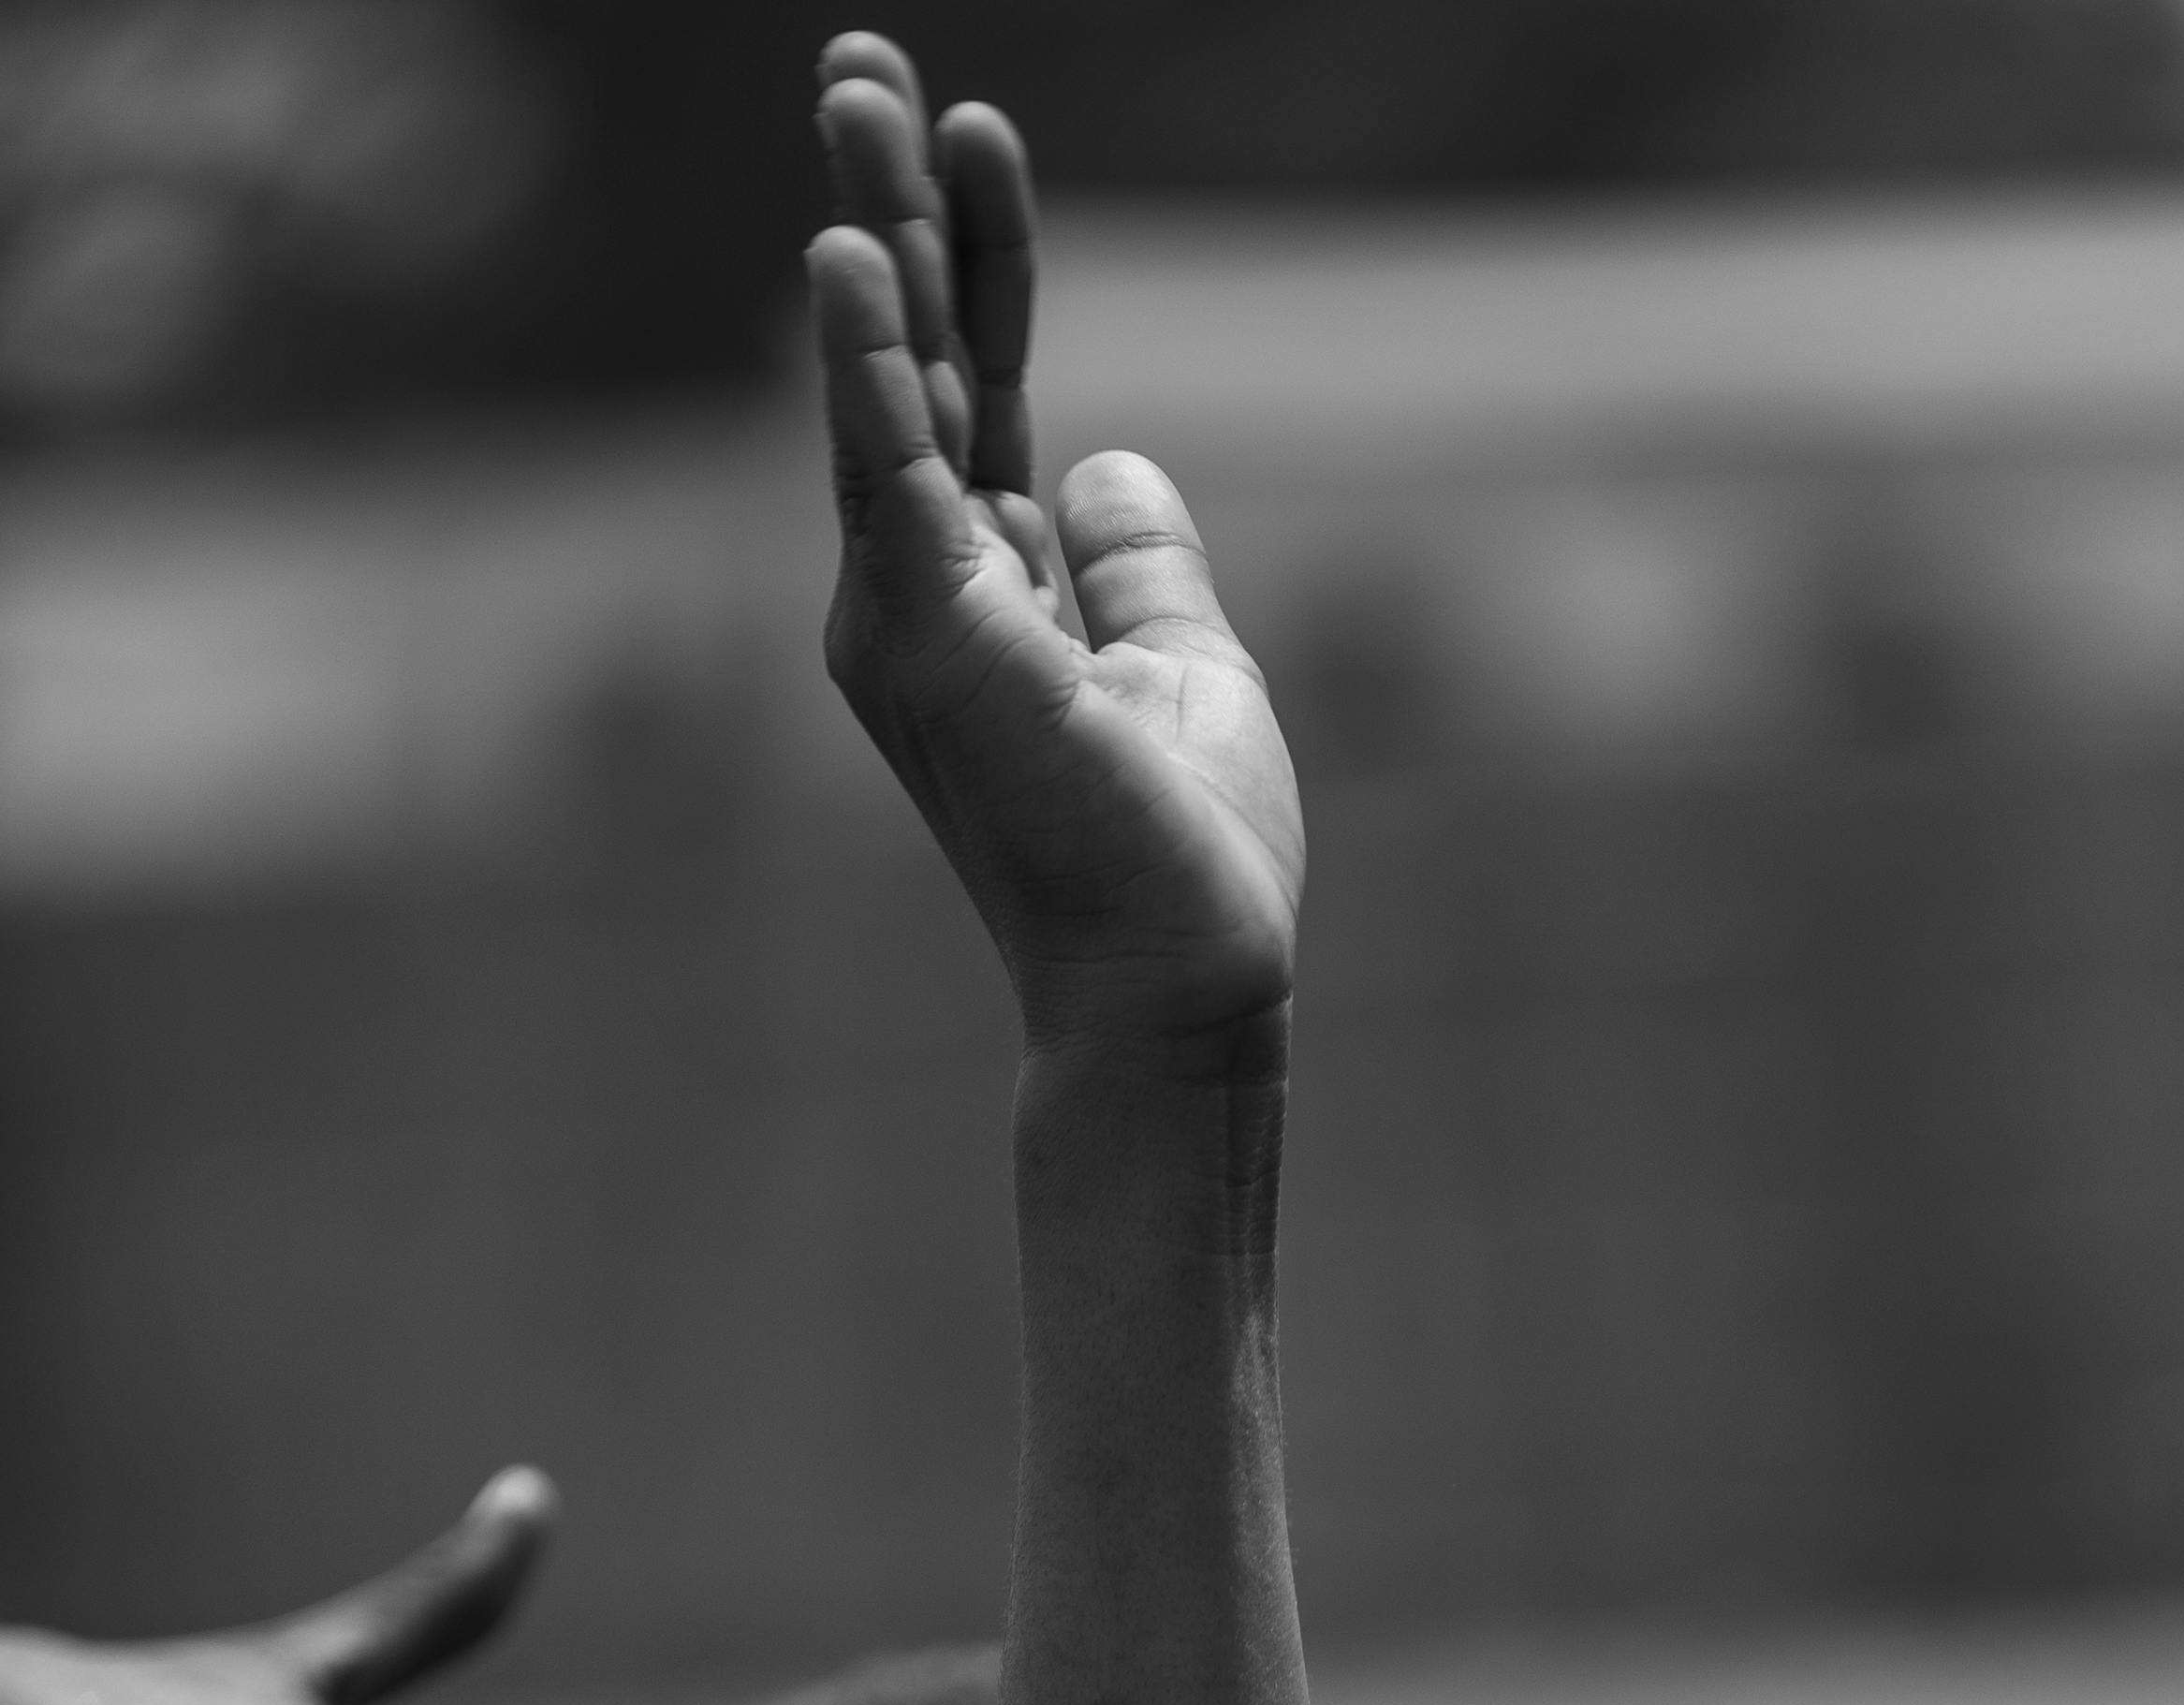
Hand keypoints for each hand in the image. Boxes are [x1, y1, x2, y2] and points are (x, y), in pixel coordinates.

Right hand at [811, 33, 1301, 1067]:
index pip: (971, 381)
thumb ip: (1139, 561)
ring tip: (858, 99)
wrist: (1186, 985)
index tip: (977, 138)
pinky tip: (848, 256)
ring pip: (881, 387)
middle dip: (881, 205)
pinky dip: (866, 360)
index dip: (974, 258)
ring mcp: (905, 614)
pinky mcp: (923, 639)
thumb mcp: (1184, 666)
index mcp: (985, 584)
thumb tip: (1112, 461)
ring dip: (868, 237)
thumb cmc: (1184, 859)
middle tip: (861, 66)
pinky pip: (886, 469)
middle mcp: (918, 588)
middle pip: (901, 360)